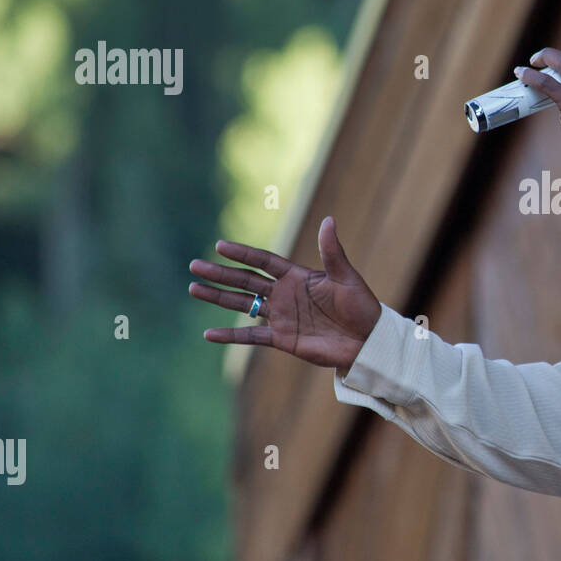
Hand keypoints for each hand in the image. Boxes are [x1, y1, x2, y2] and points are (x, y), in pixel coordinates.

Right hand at [188, 216, 380, 369]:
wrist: (367, 340)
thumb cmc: (361, 305)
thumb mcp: (346, 277)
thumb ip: (333, 252)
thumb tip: (329, 220)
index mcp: (297, 276)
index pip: (264, 261)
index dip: (243, 254)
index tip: (220, 246)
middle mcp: (284, 294)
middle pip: (246, 281)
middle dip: (221, 274)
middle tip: (194, 266)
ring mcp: (281, 316)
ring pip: (243, 305)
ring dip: (219, 297)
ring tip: (194, 288)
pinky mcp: (282, 339)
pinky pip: (250, 336)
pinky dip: (230, 336)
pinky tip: (209, 334)